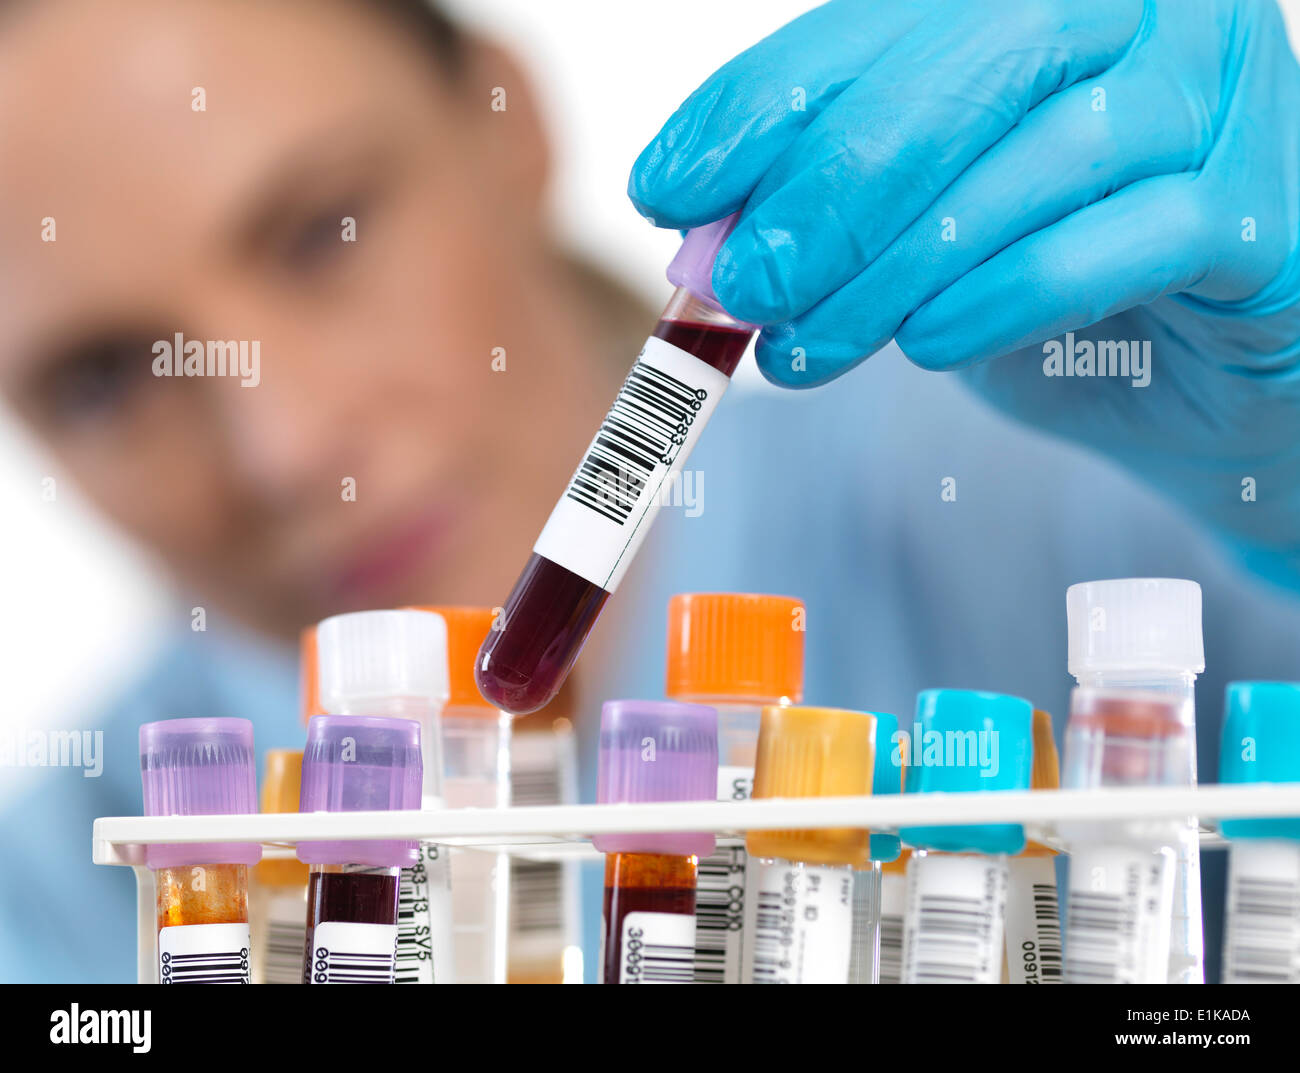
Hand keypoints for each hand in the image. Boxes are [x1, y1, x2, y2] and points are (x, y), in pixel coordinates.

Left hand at [630, 0, 1299, 582]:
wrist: (1198, 375)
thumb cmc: (1046, 279)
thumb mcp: (914, 235)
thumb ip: (825, 214)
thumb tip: (699, 233)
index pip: (879, 22)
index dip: (760, 106)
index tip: (668, 191)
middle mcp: (1146, 8)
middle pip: (963, 71)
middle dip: (827, 188)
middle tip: (740, 285)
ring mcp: (1222, 97)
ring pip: (1035, 161)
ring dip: (895, 267)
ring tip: (806, 348)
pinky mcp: (1264, 209)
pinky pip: (1117, 240)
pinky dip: (1002, 297)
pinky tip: (927, 347)